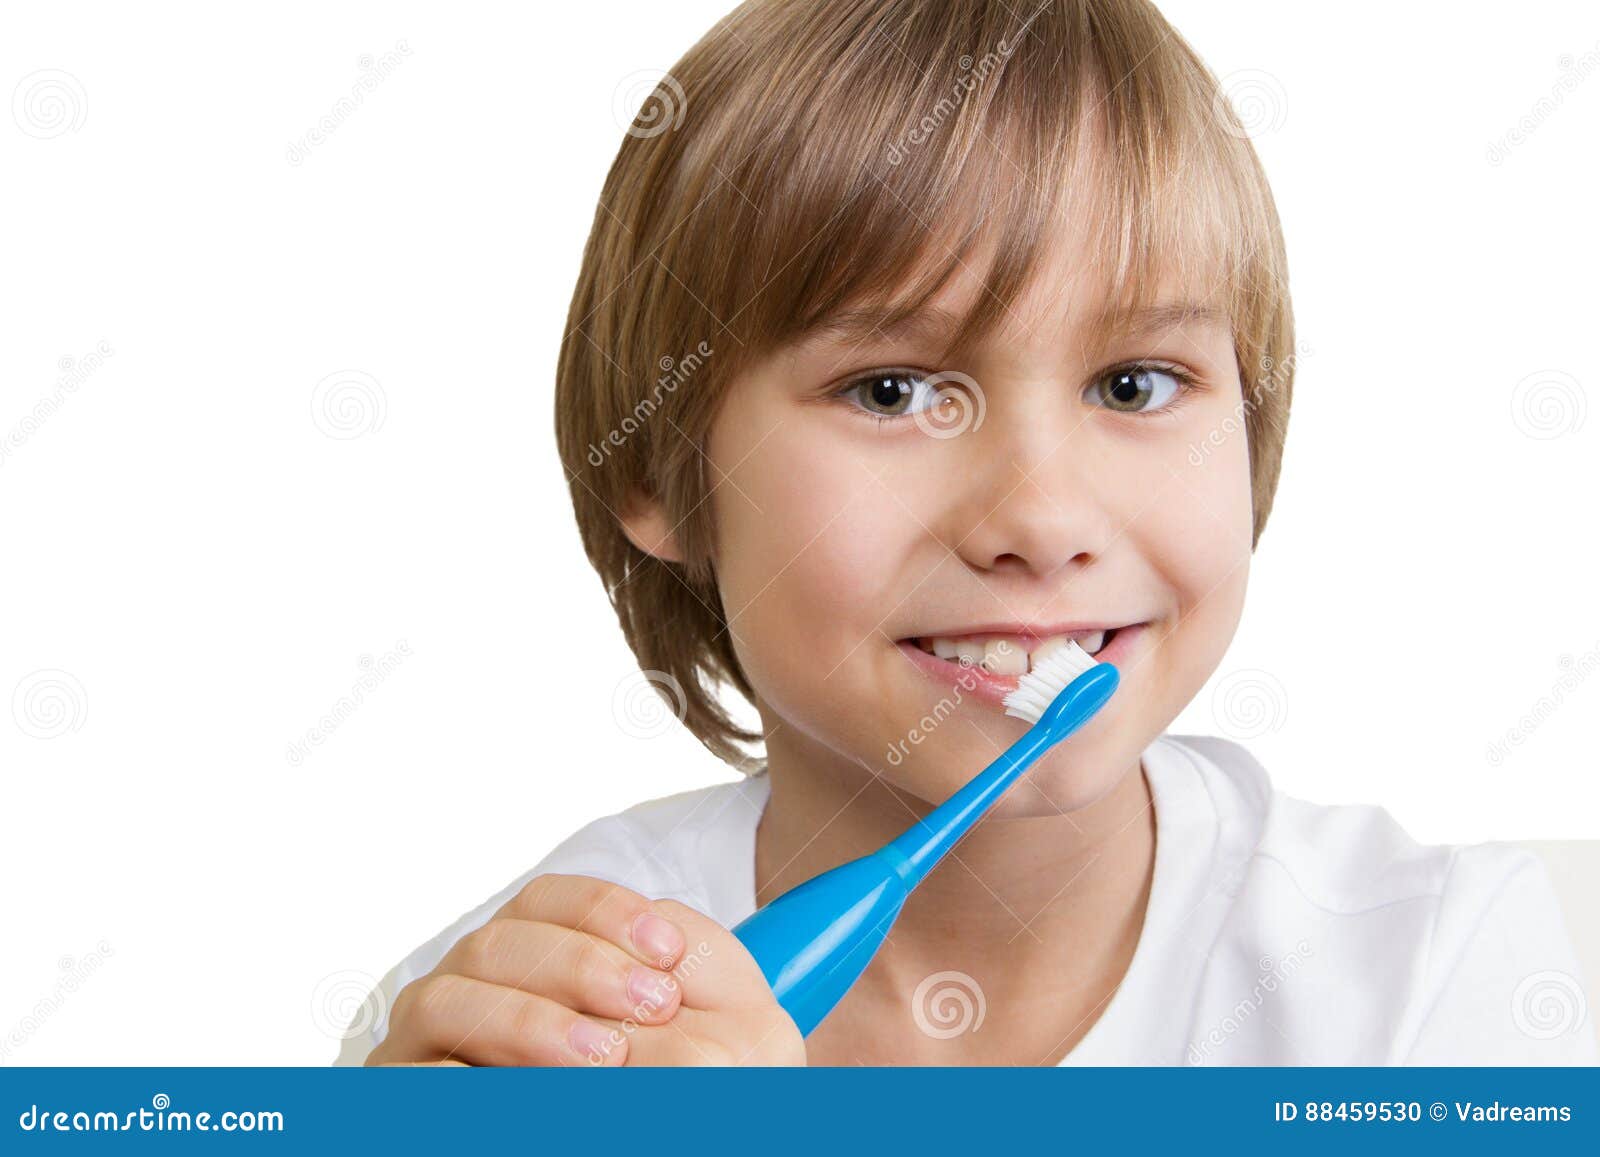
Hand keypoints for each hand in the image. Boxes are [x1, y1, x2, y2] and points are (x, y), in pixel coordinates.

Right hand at [366, 873, 804, 1065]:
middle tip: (652, 1006)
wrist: (662, 1130)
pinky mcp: (402, 1092)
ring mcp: (423, 1042)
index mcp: (526, 955)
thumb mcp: (691, 1032)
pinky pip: (413, 1075)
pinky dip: (459, 1077)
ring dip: (528, 1021)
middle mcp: (467, 987)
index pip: (546, 902)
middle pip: (496, 942)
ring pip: (446, 999)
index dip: (603, 912)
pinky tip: (522, 1092)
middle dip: (579, 964)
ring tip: (604, 1058)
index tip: (668, 949)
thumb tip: (667, 960)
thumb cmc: (666, 1090)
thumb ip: (685, 976)